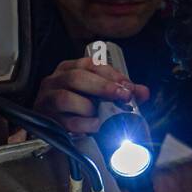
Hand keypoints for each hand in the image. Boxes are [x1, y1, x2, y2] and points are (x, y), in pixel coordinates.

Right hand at [32, 56, 150, 134]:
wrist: (53, 125)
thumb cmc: (78, 105)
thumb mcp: (98, 94)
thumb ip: (120, 91)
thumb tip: (144, 92)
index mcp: (69, 68)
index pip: (90, 65)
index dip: (111, 75)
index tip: (129, 86)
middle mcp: (55, 80)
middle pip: (77, 77)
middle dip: (103, 87)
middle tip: (123, 96)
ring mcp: (48, 100)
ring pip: (66, 98)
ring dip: (89, 106)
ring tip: (104, 114)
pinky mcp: (48, 120)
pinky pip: (66, 122)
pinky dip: (84, 124)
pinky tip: (96, 126)